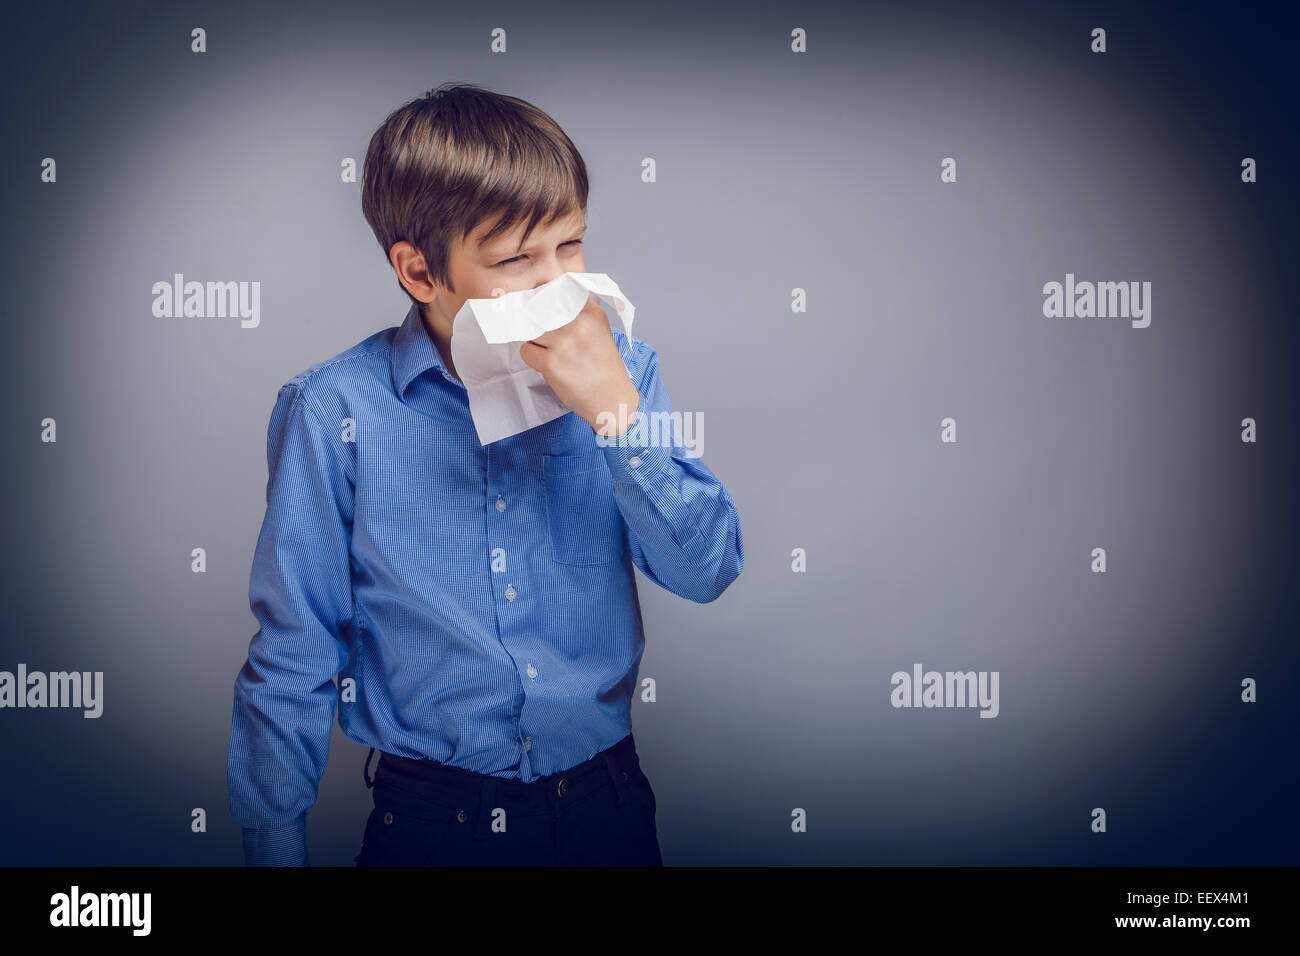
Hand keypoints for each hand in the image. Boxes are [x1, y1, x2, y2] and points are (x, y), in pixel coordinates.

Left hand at [519, 296, 639, 436]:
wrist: (612, 400)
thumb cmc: (602, 367)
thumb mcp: (598, 329)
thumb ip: (577, 311)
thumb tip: (543, 295)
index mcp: (592, 312)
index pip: (556, 288)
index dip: (543, 296)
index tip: (542, 304)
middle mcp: (579, 324)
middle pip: (538, 308)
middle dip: (536, 320)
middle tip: (547, 336)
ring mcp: (565, 343)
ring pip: (530, 329)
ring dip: (535, 341)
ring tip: (552, 352)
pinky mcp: (551, 363)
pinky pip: (526, 350)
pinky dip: (533, 359)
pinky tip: (551, 366)